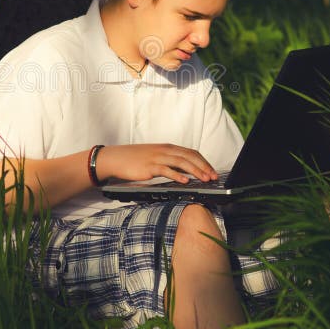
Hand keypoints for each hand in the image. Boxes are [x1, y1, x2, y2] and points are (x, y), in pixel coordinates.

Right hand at [94, 144, 217, 183]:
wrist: (115, 158)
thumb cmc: (134, 159)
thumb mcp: (155, 157)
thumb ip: (169, 162)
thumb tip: (185, 171)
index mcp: (167, 148)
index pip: (191, 152)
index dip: (204, 161)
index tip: (212, 171)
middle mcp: (164, 150)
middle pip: (189, 156)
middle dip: (204, 167)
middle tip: (214, 177)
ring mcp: (157, 158)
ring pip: (181, 162)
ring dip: (195, 171)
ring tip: (205, 179)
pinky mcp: (149, 167)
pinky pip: (167, 170)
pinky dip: (178, 175)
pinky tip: (185, 181)